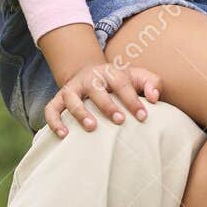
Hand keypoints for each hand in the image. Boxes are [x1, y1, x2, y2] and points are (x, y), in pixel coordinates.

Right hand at [44, 62, 159, 137]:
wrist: (90, 73)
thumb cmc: (120, 81)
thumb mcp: (138, 77)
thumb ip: (152, 83)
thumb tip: (154, 98)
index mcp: (110, 72)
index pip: (122, 84)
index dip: (132, 100)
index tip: (143, 116)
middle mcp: (89, 79)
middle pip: (96, 89)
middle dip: (107, 105)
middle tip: (120, 121)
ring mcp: (72, 88)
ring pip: (72, 98)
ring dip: (80, 112)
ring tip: (92, 127)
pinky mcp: (58, 98)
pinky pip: (51, 109)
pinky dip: (54, 121)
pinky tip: (63, 134)